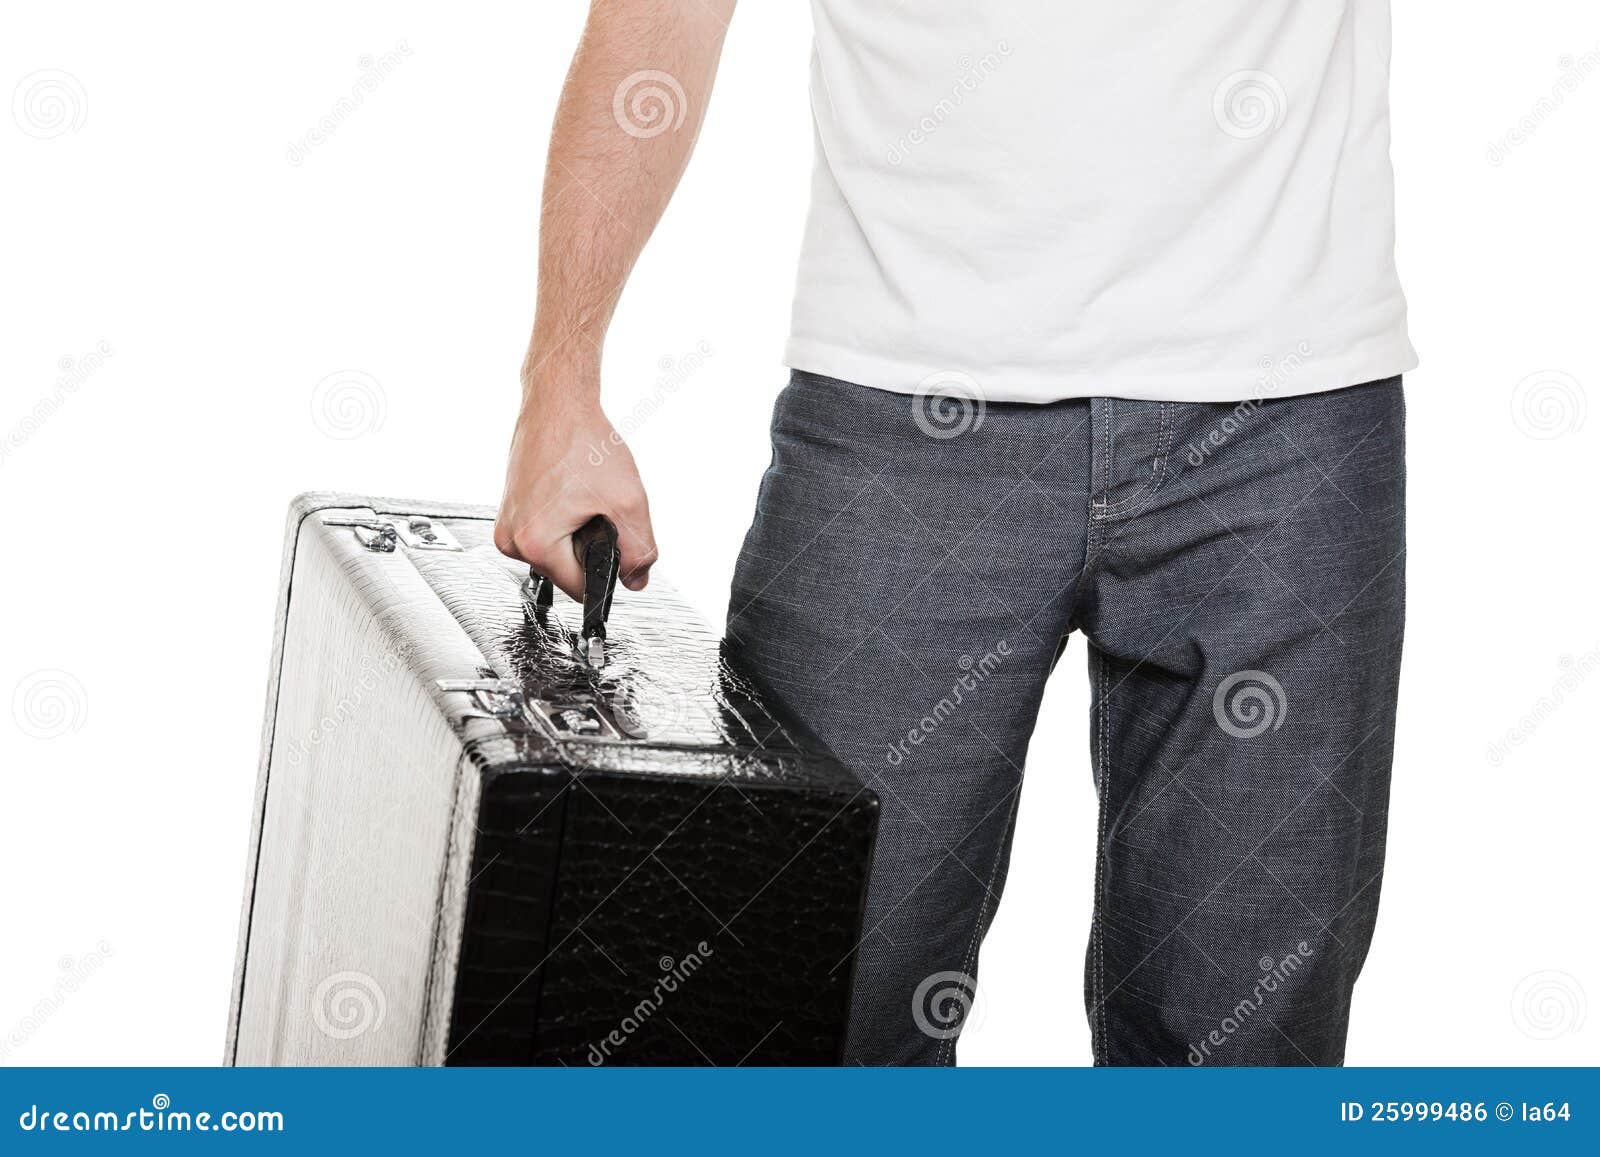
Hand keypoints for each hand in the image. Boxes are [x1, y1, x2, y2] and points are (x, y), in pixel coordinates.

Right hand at [494, 382, 657, 601]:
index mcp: (533, 542)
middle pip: (566, 571)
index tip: (615, 543)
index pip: (580, 588)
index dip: (607, 571)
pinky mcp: (509, 511)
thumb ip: (640, 551)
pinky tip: (571, 493)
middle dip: (590, 548)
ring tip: (583, 497)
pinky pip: (544, 533)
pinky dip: (563, 521)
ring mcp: (507, 524)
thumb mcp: (627, 503)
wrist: (558, 404)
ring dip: (577, 534)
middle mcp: (511, 539)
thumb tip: (636, 579)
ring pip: (556, 552)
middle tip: (598, 509)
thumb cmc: (582, 442)